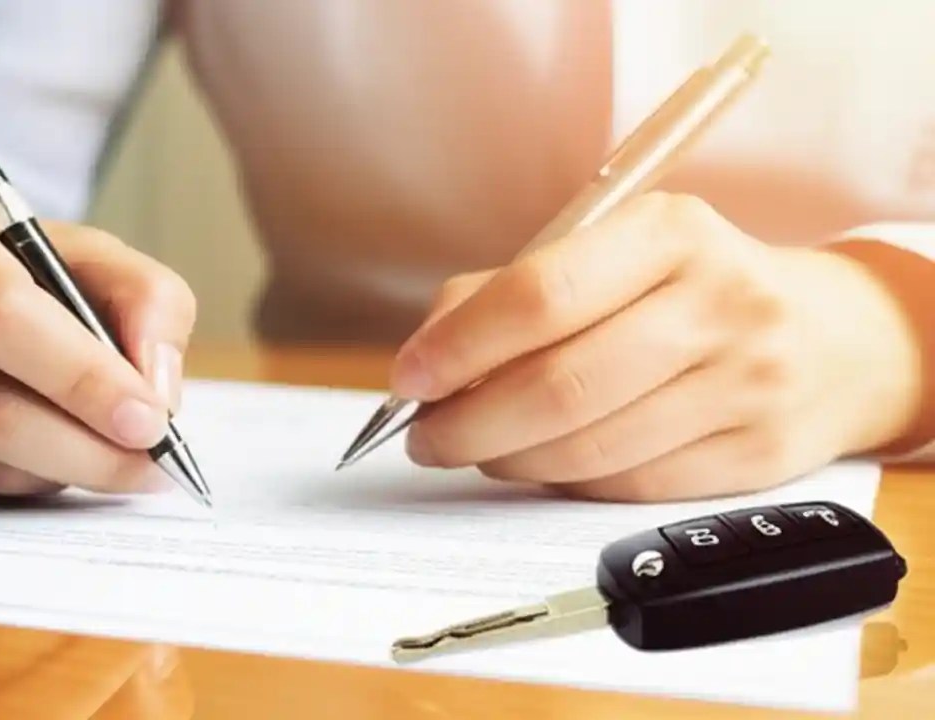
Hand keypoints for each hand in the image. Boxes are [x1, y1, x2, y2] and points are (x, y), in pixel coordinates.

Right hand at [0, 194, 194, 496]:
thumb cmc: (9, 271)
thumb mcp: (84, 254)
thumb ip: (144, 300)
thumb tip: (156, 390)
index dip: (82, 375)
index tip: (153, 419)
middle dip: (87, 447)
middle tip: (154, 464)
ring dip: (63, 471)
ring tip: (113, 456)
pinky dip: (25, 484)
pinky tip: (50, 458)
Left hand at [394, 193, 920, 500]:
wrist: (832, 338)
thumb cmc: (690, 288)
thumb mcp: (615, 252)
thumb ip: (512, 291)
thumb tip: (426, 357)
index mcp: (669, 232)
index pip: (540, 296)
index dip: (459, 347)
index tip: (409, 377)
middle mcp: (716, 303)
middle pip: (558, 387)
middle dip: (467, 422)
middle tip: (426, 434)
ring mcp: (743, 384)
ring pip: (588, 449)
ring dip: (507, 458)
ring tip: (475, 447)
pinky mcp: (754, 454)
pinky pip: (626, 486)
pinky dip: (563, 482)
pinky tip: (542, 463)